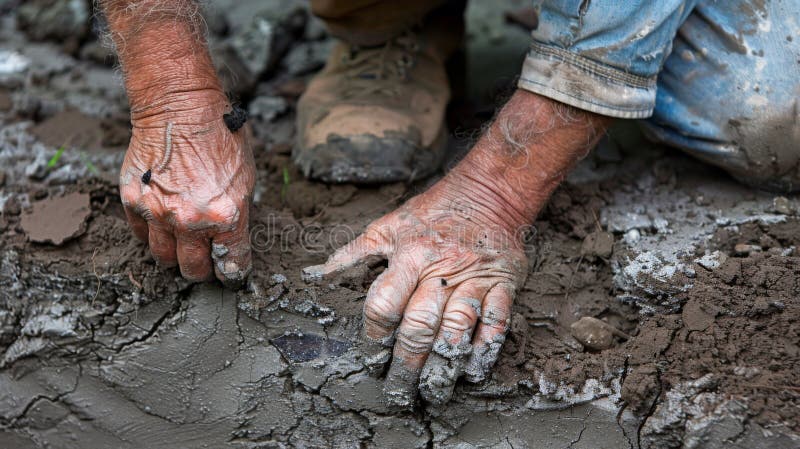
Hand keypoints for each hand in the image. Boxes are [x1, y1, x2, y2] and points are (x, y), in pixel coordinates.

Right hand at [119, 92, 255, 285]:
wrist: (179, 106)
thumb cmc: (219, 136)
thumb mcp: (245, 178)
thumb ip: (237, 213)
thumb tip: (232, 238)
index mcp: (226, 216)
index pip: (231, 264)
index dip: (233, 274)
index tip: (232, 275)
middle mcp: (190, 221)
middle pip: (193, 270)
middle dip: (202, 270)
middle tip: (206, 263)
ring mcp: (159, 213)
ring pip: (164, 258)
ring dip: (175, 257)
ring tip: (182, 247)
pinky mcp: (133, 202)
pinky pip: (141, 235)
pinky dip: (152, 235)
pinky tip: (162, 224)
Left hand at [303, 176, 528, 405]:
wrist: (489, 194)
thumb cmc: (433, 213)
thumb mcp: (388, 226)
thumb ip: (354, 253)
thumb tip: (318, 275)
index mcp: (410, 254)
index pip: (385, 304)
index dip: (375, 338)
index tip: (371, 361)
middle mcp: (442, 268)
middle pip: (419, 325)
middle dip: (406, 365)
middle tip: (397, 393)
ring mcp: (475, 278)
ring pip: (456, 330)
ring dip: (443, 366)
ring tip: (432, 393)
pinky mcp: (504, 285)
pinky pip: (496, 323)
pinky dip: (485, 351)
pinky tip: (471, 372)